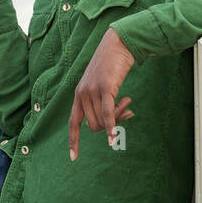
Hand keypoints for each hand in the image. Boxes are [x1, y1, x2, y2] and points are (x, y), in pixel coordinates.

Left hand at [68, 29, 135, 159]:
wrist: (117, 45)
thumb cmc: (112, 67)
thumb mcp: (104, 86)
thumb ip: (103, 105)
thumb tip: (110, 129)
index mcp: (79, 94)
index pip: (73, 122)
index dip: (74, 140)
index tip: (73, 157)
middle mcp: (82, 93)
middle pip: (93, 125)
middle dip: (110, 125)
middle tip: (128, 111)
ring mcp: (91, 90)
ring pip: (102, 120)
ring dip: (118, 117)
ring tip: (129, 102)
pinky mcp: (104, 87)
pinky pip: (107, 114)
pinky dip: (110, 127)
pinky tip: (113, 138)